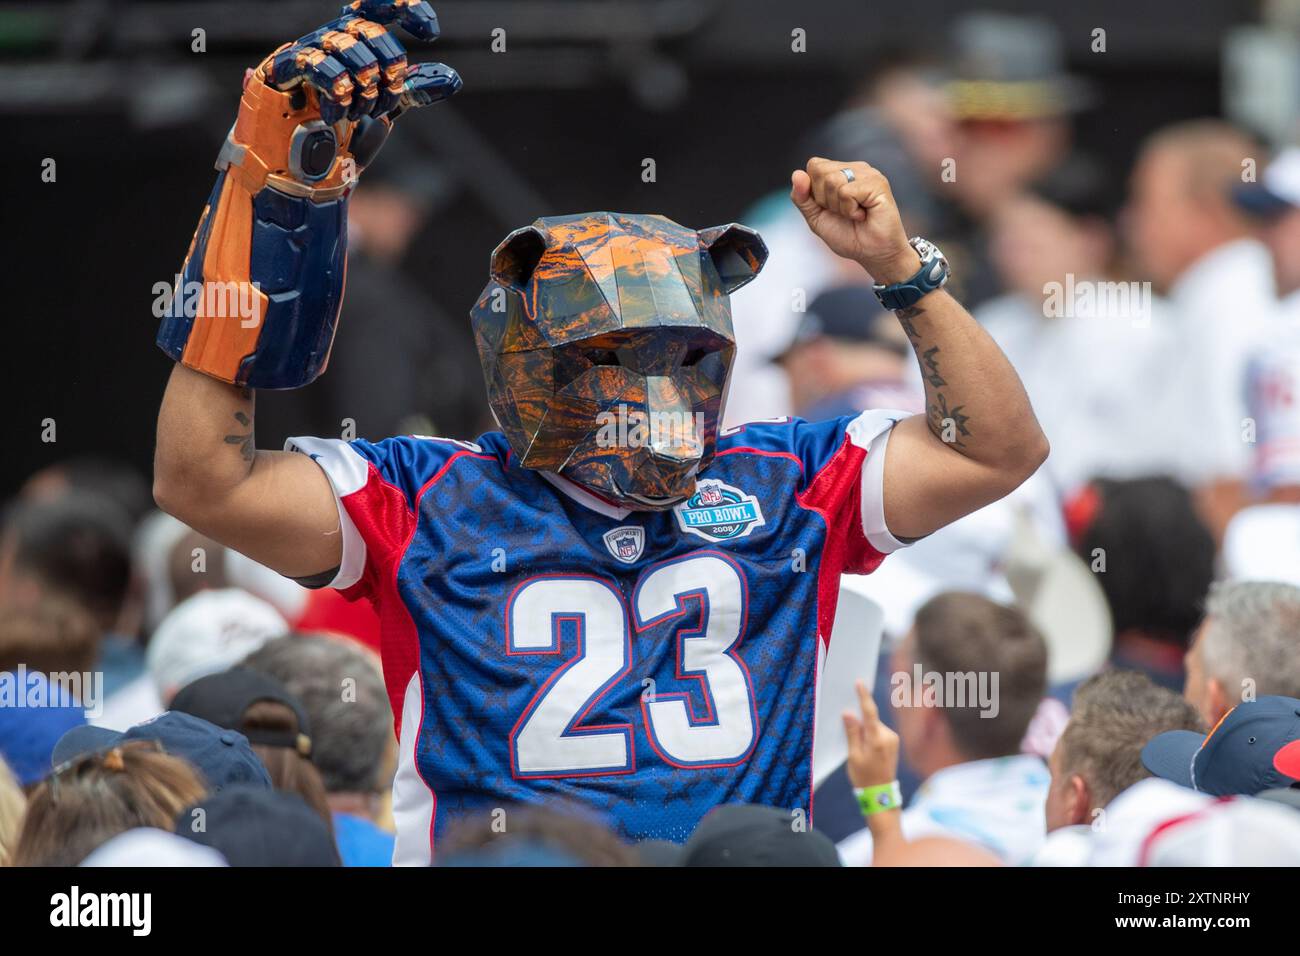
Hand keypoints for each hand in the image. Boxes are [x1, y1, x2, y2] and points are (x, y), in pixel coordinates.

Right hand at [229, 1, 460, 196]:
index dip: (407, 9)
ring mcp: (305, 52)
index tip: (431, 33)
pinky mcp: (282, 70)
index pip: (380, 6)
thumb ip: (411, 91)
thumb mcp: (384, 111)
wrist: (303, 174)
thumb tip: (453, 78)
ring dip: (364, 90)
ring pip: (350, 48)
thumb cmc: (339, 140)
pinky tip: (337, 117)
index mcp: (354, 42)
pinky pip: (321, 65)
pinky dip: (338, 93)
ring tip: (357, 117)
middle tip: (383, 107)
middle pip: (371, 32)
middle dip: (389, 73)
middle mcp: (330, 39)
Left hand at [791, 158, 919, 282]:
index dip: (814, 191)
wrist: (872, 254)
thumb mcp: (816, 218)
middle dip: (824, 199)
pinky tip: (863, 215)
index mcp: (840, 172)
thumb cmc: (848, 235)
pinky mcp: (878, 183)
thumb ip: (802, 197)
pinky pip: (847, 192)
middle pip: (820, 170)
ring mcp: (868, 174)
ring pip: (832, 180)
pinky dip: (849, 210)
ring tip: (854, 214)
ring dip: (838, 206)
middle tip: (844, 212)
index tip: (830, 208)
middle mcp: (855, 168)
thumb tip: (796, 174)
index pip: (814, 166)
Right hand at [842, 679, 899, 788]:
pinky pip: (878, 732)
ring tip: (860, 752)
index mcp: (877, 740)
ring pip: (874, 726)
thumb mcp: (853, 756)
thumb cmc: (864, 777)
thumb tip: (848, 713)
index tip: (859, 683)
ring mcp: (893, 739)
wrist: (881, 795)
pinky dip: (871, 735)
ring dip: (865, 732)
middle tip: (851, 741)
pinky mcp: (894, 742)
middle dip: (859, 724)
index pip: (869, 713)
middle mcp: (888, 736)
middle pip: (870, 720)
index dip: (863, 696)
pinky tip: (866, 751)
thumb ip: (852, 733)